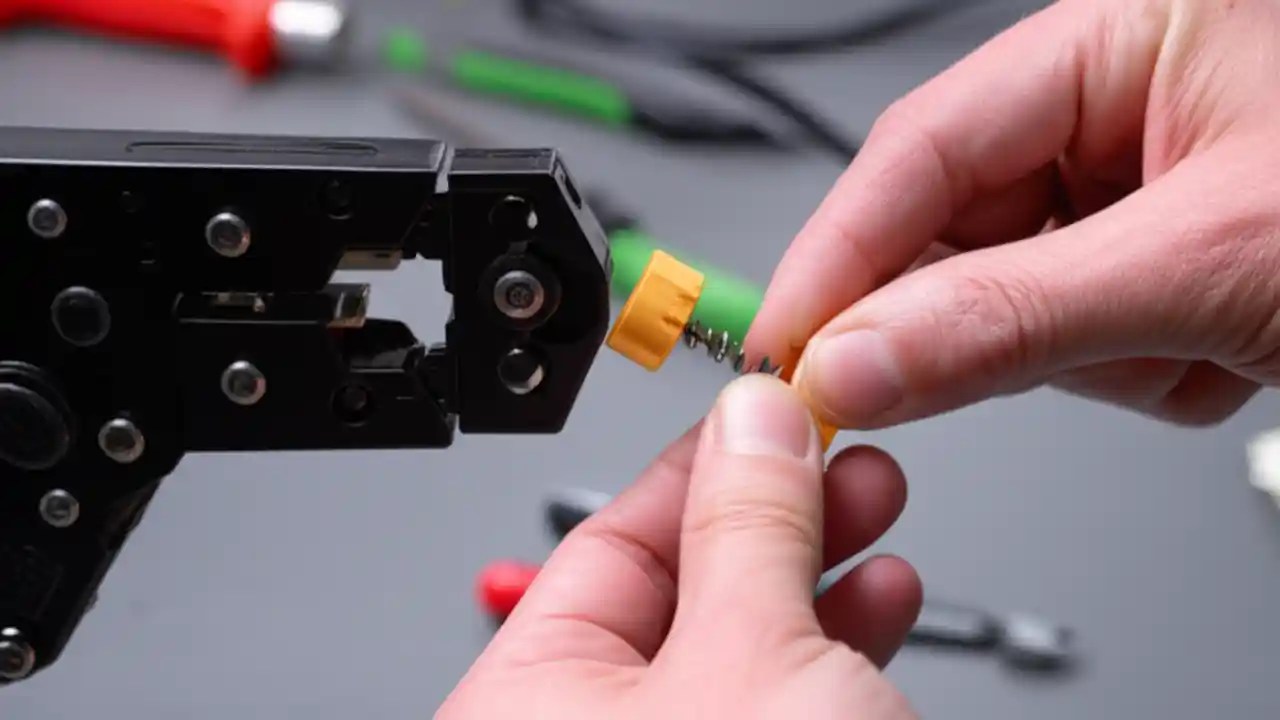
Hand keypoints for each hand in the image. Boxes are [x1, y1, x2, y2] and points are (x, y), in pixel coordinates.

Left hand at [438, 375, 920, 718]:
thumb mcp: (751, 655)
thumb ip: (748, 527)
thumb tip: (753, 423)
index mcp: (528, 702)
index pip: (608, 541)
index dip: (700, 462)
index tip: (768, 409)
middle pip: (685, 585)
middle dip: (779, 506)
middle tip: (837, 446)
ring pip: (745, 642)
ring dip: (822, 566)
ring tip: (875, 500)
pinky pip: (783, 694)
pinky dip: (838, 641)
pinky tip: (884, 594)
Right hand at [748, 0, 1279, 429]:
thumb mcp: (1206, 261)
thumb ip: (1015, 317)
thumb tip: (854, 361)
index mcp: (1122, 38)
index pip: (921, 148)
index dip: (838, 256)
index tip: (783, 349)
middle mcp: (1120, 105)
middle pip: (957, 235)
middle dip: (993, 322)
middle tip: (984, 378)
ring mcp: (1139, 189)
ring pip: (1015, 306)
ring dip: (1093, 354)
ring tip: (1198, 346)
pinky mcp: (1156, 264)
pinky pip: (1078, 339)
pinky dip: (1138, 370)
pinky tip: (1217, 353)